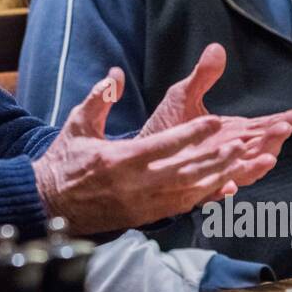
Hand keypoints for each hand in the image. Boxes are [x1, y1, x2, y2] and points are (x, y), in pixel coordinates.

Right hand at [32, 68, 291, 233]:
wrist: (50, 204)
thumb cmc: (64, 161)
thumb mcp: (76, 125)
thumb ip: (99, 99)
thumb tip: (116, 75)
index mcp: (118, 160)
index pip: (163, 146)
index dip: (192, 135)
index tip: (216, 122)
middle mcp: (134, 185)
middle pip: (184, 171)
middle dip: (215, 157)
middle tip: (242, 143)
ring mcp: (142, 204)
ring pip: (188, 191)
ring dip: (217, 176)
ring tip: (241, 162)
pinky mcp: (145, 216)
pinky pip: (182, 206)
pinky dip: (205, 196)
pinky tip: (224, 185)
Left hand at [139, 43, 291, 196]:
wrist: (143, 151)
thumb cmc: (167, 124)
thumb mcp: (183, 95)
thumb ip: (202, 76)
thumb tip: (216, 48)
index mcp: (232, 131)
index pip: (264, 126)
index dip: (283, 121)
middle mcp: (229, 151)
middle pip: (260, 148)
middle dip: (273, 140)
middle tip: (283, 130)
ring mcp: (216, 169)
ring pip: (243, 171)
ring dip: (256, 166)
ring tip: (266, 158)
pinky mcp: (196, 185)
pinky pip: (212, 191)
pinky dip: (222, 189)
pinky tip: (228, 186)